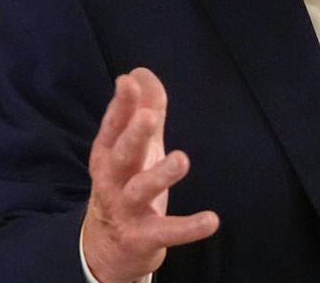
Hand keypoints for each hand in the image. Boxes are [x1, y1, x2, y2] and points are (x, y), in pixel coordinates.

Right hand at [82, 68, 219, 281]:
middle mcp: (112, 180)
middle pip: (123, 154)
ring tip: (182, 160)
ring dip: (160, 175)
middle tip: (149, 118)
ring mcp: (126, 209)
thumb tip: (142, 72)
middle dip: (135, 136)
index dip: (120, 104)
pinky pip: (166, 231)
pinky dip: (189, 227)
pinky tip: (211, 220)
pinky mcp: (142, 236)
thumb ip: (142, 109)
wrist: (107, 246)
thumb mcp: (133, 147)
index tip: (127, 82)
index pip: (113, 125)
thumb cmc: (125, 182)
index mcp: (108, 154)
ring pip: (141, 190)